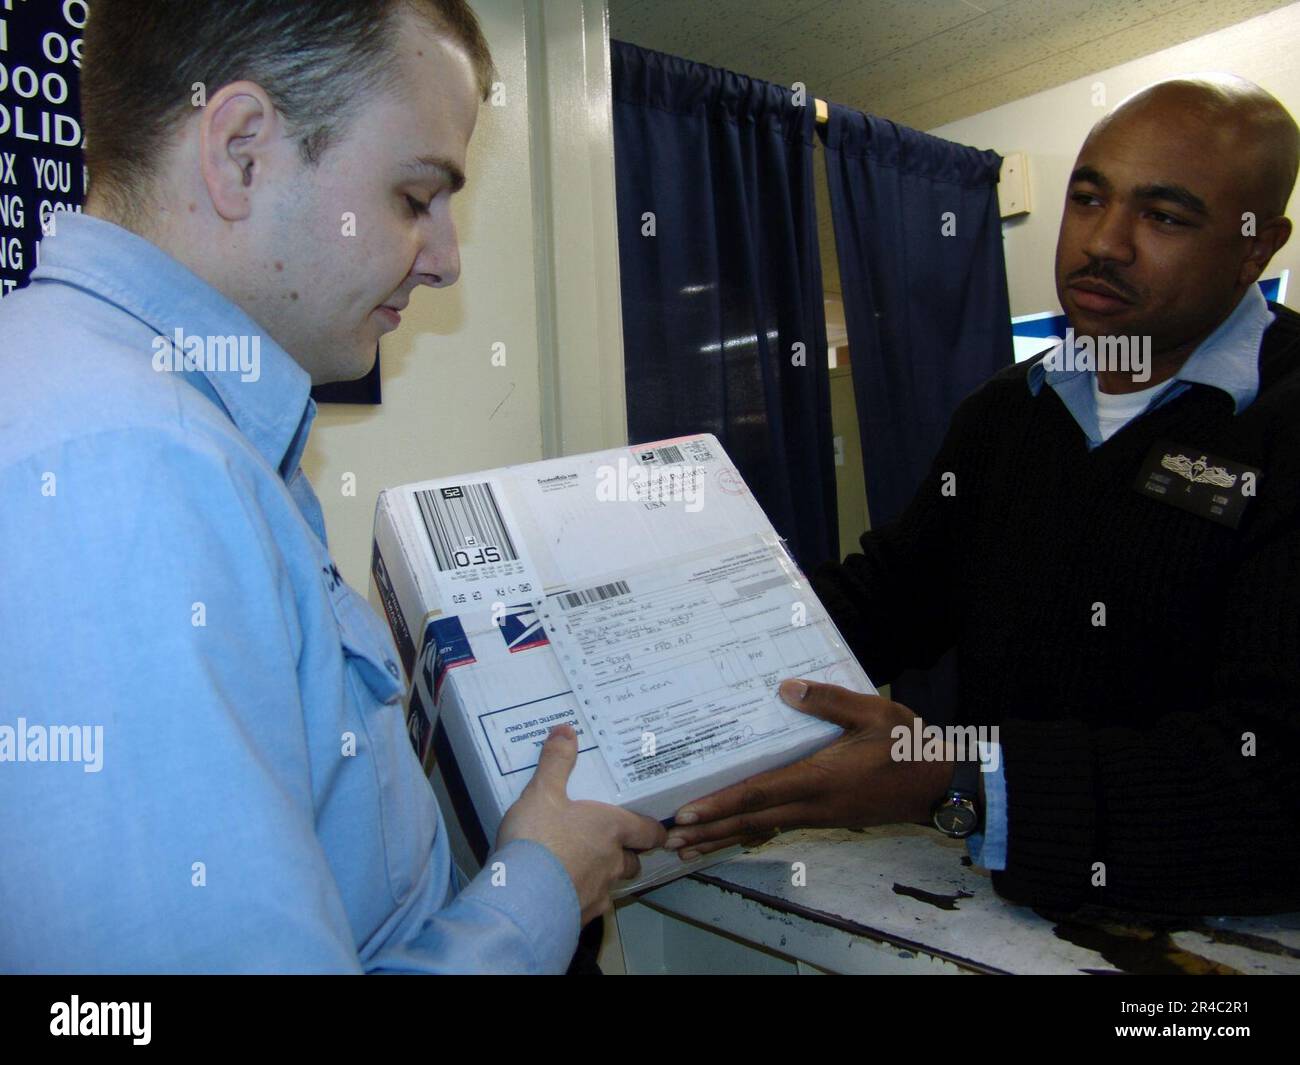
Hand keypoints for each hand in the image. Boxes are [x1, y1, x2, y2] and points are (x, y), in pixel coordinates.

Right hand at [497, 725, 666, 923]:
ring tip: (580, 869)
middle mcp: (613, 862)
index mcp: (610, 828)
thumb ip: (555, 763)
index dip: (652, 832)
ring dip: (602, 878)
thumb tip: (566, 730)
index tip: (651, 831)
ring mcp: (599, 892)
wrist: (522, 897)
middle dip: (625, 856)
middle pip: (633, 862)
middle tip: (608, 846)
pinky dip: (580, 899)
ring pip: (612, 885)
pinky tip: (561, 895)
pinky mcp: (582, 917)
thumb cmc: (538, 838)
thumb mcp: (541, 793)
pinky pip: (589, 906)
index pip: (648, 832)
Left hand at [664, 679, 953, 858]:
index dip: (721, 805)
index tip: (688, 814)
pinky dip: (750, 832)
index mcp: (820, 778)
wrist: (941, 782)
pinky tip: (733, 833)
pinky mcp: (828, 817)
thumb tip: (784, 689)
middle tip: (670, 841)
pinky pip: (779, 827)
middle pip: (752, 821)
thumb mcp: (872, 711)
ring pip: (763, 829)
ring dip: (724, 837)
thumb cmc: (907, 744)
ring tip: (688, 847)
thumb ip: (829, 701)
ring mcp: (821, 815)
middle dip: (710, 831)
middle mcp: (815, 804)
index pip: (760, 794)